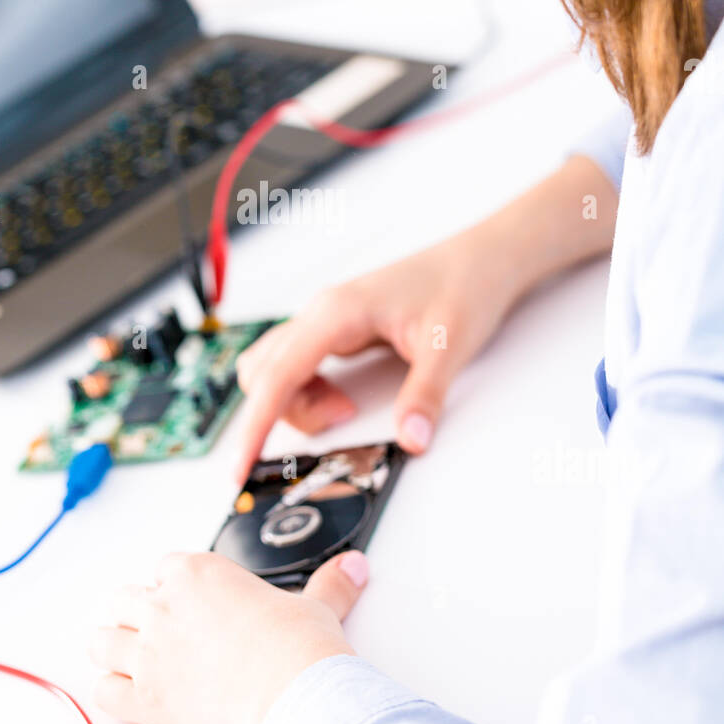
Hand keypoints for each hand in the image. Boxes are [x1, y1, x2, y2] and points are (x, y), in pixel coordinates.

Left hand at [88, 549, 368, 723]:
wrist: (293, 696)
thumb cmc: (299, 648)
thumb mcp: (316, 607)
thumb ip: (329, 585)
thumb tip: (355, 566)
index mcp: (198, 574)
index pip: (167, 567)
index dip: (177, 584)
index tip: (194, 602)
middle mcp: (165, 607)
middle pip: (125, 599)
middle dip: (139, 612)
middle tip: (163, 631)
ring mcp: (149, 653)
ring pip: (102, 641)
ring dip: (114, 647)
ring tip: (133, 658)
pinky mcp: (146, 698)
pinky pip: (104, 691)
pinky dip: (111, 692)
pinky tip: (128, 695)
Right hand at [234, 155, 618, 481]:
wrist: (483, 258)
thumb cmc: (464, 285)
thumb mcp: (449, 346)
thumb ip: (425, 396)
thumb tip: (410, 439)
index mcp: (337, 312)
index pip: (277, 376)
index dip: (254, 426)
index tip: (241, 465)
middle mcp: (322, 312)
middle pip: (265, 373)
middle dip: (286, 411)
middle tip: (342, 423)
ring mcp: (327, 318)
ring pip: (275, 367)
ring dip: (295, 400)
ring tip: (345, 410)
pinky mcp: (337, 327)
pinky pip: (296, 363)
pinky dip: (305, 389)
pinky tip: (341, 398)